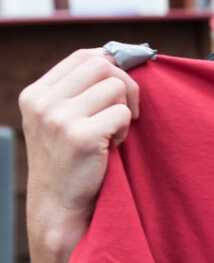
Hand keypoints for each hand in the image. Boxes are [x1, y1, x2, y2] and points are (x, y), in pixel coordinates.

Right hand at [20, 49, 140, 262]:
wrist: (61, 207)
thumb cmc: (74, 161)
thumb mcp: (65, 118)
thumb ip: (82, 89)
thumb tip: (124, 55)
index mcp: (36, 93)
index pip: (84, 56)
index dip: (113, 65)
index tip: (122, 90)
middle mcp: (42, 101)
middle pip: (103, 64)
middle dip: (126, 84)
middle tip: (127, 112)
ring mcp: (57, 117)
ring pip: (116, 85)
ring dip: (126, 109)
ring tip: (113, 133)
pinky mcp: (78, 135)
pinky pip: (122, 114)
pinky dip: (126, 129)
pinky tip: (112, 147)